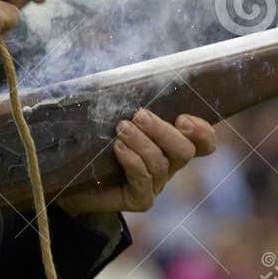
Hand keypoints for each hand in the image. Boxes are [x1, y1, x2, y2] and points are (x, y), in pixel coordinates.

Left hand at [57, 110, 217, 214]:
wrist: (73, 177)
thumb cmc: (96, 143)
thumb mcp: (116, 118)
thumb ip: (132, 107)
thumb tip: (132, 79)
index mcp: (171, 144)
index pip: (204, 142)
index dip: (202, 131)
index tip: (182, 118)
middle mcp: (169, 165)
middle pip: (185, 151)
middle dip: (164, 131)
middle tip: (140, 115)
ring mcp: (156, 184)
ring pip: (162, 164)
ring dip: (142, 142)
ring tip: (121, 128)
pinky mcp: (139, 200)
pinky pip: (143, 181)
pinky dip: (132, 161)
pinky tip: (118, 148)